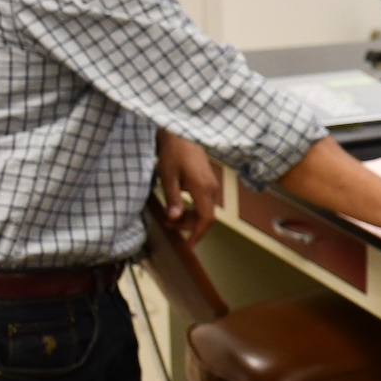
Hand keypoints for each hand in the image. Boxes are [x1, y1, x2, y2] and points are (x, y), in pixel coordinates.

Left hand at [156, 129, 221, 245]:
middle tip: (168, 224)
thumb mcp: (168, 177)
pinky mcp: (208, 181)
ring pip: (205, 209)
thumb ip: (172, 199)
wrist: (181, 135)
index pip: (206, 218)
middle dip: (189, 225)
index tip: (188, 245)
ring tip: (170, 215)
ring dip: (190, 217)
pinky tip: (179, 205)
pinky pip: (205, 201)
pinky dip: (193, 208)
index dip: (198, 233)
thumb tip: (173, 218)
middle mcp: (212, 188)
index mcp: (203, 188)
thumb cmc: (173, 154)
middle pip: (206, 216)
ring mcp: (212, 184)